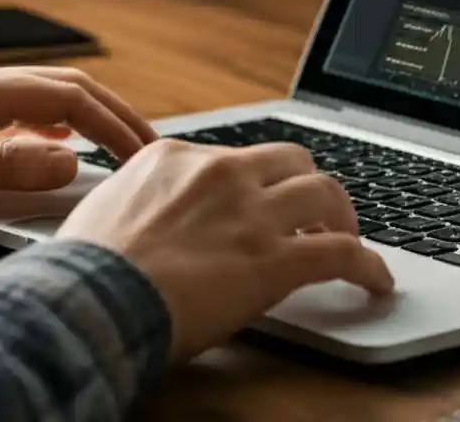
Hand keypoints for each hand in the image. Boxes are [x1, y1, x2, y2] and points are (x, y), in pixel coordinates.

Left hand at [0, 65, 158, 222]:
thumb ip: (4, 168)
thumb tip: (72, 164)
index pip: (67, 97)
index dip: (112, 123)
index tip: (142, 154)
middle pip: (68, 86)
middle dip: (116, 114)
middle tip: (150, 147)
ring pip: (50, 95)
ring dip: (93, 116)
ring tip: (122, 145)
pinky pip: (27, 109)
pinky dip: (62, 124)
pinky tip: (65, 147)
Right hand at [56, 139, 394, 361]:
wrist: (89, 301)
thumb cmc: (84, 271)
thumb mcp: (104, 210)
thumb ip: (140, 201)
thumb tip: (145, 215)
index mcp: (177, 158)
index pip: (236, 158)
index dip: (257, 183)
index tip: (262, 201)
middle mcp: (221, 173)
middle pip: (292, 160)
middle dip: (308, 185)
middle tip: (315, 214)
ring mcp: (253, 213)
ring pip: (326, 193)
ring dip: (344, 217)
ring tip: (349, 238)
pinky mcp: (277, 258)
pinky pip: (343, 253)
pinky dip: (368, 266)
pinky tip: (375, 280)